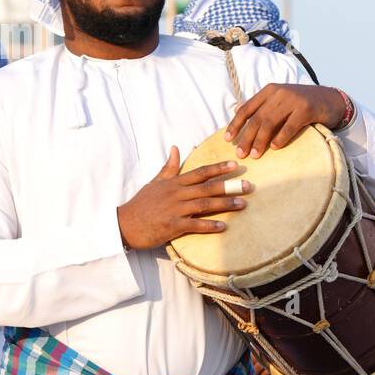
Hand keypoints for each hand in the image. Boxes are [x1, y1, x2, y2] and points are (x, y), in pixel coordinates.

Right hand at [116, 146, 251, 250]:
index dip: (219, 168)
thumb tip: (175, 148)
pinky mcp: (172, 226)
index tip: (235, 164)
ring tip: (243, 204)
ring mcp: (175, 210)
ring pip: (204, 205)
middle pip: (208, 188)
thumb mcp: (154, 182)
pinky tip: (223, 226)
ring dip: (225, 204)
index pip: (200, 172)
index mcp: (174, 183)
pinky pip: (194, 225)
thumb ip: (168, 167)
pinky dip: (209, 225)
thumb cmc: (141, 204)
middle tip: (250, 185)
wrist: (124, 224)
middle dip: (230, 186)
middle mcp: (177, 194)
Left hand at [224, 84, 346, 158]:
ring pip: (270, 122)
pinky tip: (275, 148)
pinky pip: (290, 126)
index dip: (236, 124)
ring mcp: (293, 100)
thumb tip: (238, 114)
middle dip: (246, 137)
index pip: (247, 108)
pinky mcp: (306, 109)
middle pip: (257, 118)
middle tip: (240, 153)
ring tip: (254, 154)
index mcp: (269, 90)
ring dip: (260, 140)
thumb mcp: (281, 99)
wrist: (330, 99)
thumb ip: (263, 105)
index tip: (228, 139)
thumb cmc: (302, 103)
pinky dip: (281, 138)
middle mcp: (279, 93)